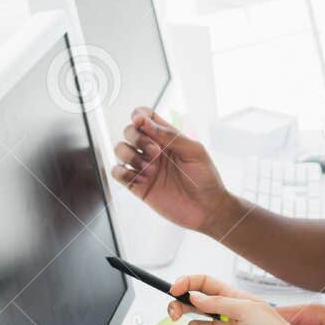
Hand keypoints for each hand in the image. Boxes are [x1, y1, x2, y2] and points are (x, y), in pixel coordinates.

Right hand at [111, 109, 235, 234]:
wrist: (207, 209)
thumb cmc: (206, 178)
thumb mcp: (194, 151)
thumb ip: (171, 135)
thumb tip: (145, 121)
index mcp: (167, 138)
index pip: (144, 117)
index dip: (139, 115)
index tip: (142, 122)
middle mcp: (152, 150)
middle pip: (128, 130)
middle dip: (137, 137)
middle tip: (156, 153)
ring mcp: (144, 167)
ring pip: (119, 149)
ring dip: (131, 155)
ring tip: (151, 170)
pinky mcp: (137, 185)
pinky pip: (117, 172)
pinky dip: (124, 173)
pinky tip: (143, 181)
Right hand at [168, 273, 306, 324]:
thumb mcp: (246, 310)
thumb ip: (218, 303)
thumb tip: (195, 297)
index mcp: (233, 298)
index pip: (205, 284)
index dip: (188, 284)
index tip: (174, 289)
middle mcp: (227, 313)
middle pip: (193, 306)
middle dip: (180, 308)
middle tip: (174, 314)